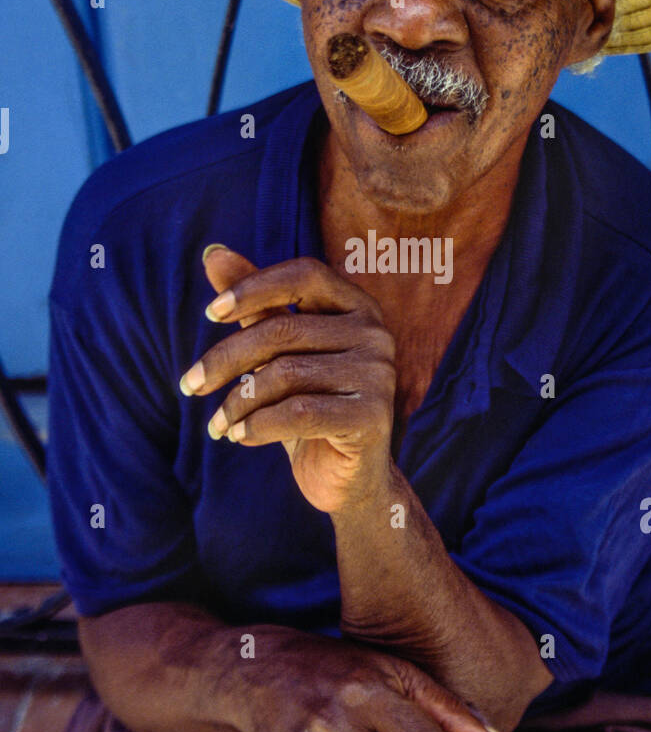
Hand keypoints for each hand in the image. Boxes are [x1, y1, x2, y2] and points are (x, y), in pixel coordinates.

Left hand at [180, 247, 395, 512]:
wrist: (348, 479)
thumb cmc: (310, 408)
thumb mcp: (280, 354)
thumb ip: (256, 304)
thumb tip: (212, 252)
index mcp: (357, 306)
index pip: (304, 274)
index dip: (255, 286)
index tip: (210, 313)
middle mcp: (375, 334)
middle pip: (283, 331)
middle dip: (225, 359)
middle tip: (188, 385)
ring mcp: (380, 375)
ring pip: (285, 375)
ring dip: (237, 402)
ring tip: (218, 424)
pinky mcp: (373, 417)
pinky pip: (297, 413)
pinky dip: (257, 426)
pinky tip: (238, 437)